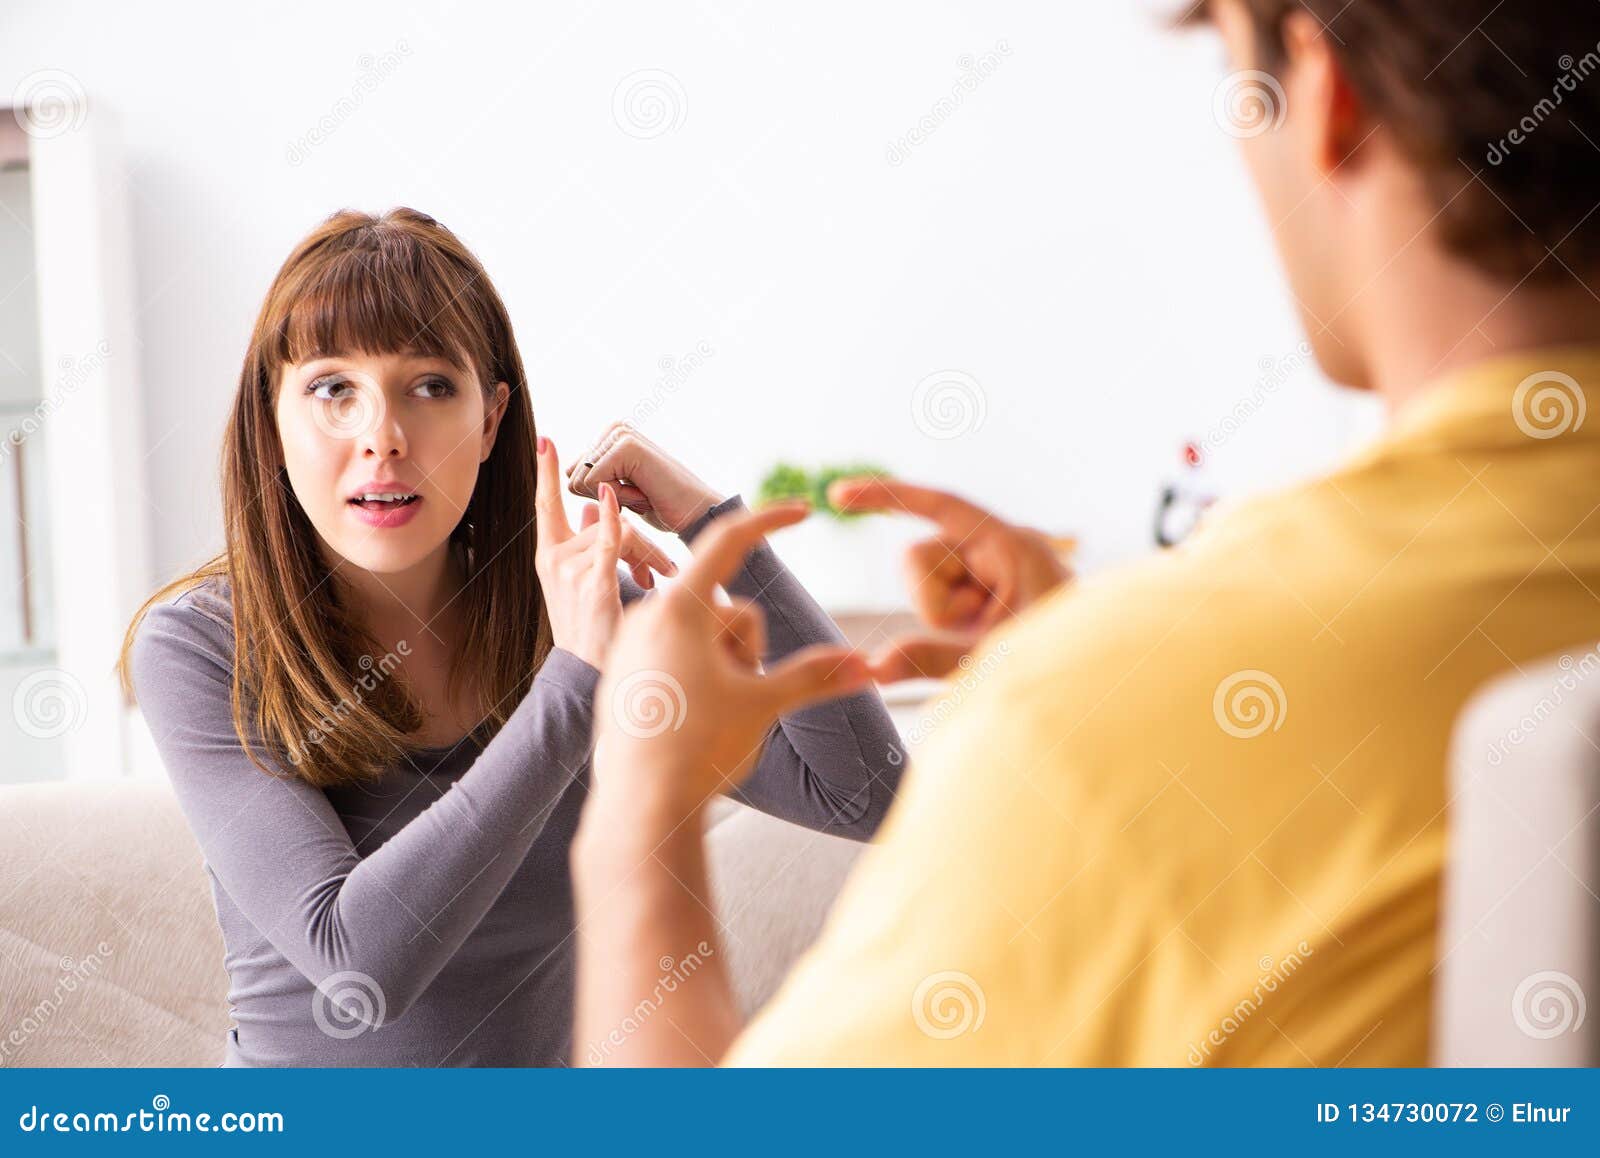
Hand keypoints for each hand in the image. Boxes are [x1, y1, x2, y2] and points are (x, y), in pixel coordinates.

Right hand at [535, 437, 678, 667]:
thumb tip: (594, 507)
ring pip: (619, 535)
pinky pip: (609, 542)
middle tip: (660, 569)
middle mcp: (553, 560)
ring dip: (648, 553)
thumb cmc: (591, 630)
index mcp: (548, 556)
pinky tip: (614, 497)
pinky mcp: (593, 585)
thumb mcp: (582, 580)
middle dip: (637, 539)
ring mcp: (570, 572)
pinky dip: (615, 520)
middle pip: (601, 522)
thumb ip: (588, 539)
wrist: (588, 675)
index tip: (545, 440)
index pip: (545, 505)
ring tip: (661, 580)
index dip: (545, 472)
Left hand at [566, 421, 723, 533]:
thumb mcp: (619, 490)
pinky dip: (621, 499)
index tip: (632, 493)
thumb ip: (594, 476)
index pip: (572, 474)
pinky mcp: (625, 446)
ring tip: (644, 492)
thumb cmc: (662, 505)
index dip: (600, 497)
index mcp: (611, 435)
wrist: (697, 514)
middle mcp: (615, 429)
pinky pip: (595, 483)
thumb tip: (566, 468)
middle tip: (640, 493)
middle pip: (573, 477)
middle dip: (605, 498)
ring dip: (614, 499)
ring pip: (581, 481)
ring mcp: (620, 434)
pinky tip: (645, 492)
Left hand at [589, 501, 869, 815]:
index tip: (803, 510)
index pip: (728, 541)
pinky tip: (689, 724)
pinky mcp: (621, 677)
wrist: (638, 809)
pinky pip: (675, 661)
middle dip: (748, 645)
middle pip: (725, 607)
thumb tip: (865, 665)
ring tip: (713, 715)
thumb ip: (814, 676)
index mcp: (678, 609)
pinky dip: (697, 682)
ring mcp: (629, 648)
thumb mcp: (764, 704)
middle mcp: (646, 618)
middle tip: (741, 692)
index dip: (770, 520)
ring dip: (724, 668)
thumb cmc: (697, 750)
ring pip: (702, 638)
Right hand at [827, 476, 1071, 681]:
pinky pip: (940, 602)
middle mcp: (999, 550)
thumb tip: (872, 669)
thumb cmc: (1061, 667)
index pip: (940, 506)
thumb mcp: (994, 662)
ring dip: (941, 617)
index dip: (887, 497)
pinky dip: (945, 622)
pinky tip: (975, 638)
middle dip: (930, 601)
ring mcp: (991, 573)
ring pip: (924, 585)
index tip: (839, 497)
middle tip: (976, 631)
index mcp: (1011, 546)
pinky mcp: (986, 594)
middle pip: (919, 558)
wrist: (1103, 689)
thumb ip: (929, 659)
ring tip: (986, 638)